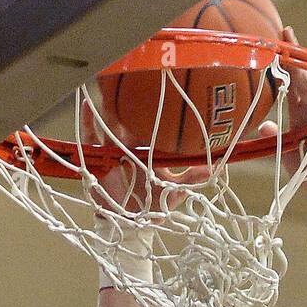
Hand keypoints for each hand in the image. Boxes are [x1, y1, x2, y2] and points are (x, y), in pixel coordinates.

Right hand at [80, 100, 208, 217]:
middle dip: (133, 104)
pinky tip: (87, 106)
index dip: (157, 110)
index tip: (164, 89)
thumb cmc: (152, 206)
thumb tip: (219, 166)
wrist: (130, 224)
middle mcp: (131, 146)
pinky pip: (91, 139)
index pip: (153, 126)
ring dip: (110, 109)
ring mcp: (114, 151)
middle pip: (130, 120)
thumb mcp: (176, 191)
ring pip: (110, 125)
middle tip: (137, 82)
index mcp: (150, 150)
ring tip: (111, 91)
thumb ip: (194, 177)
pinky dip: (88, 123)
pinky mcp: (99, 160)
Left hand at [259, 26, 306, 197]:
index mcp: (301, 113)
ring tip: (298, 52)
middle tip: (286, 31)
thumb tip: (262, 126)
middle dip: (296, 56)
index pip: (292, 83)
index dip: (285, 63)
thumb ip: (275, 138)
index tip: (277, 42)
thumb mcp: (287, 153)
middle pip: (304, 78)